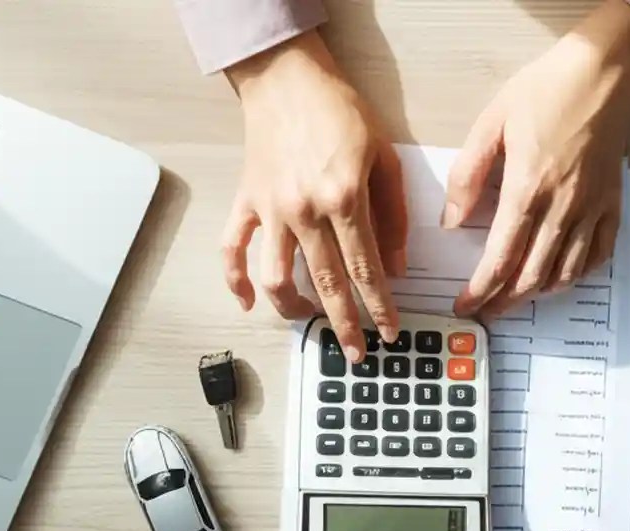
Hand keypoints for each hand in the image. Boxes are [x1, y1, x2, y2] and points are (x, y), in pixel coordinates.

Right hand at [221, 31, 407, 362]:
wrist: (286, 79)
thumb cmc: (340, 111)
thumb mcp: (383, 156)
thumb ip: (393, 214)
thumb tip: (396, 265)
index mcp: (344, 199)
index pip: (366, 269)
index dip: (379, 306)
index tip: (388, 332)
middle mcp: (305, 211)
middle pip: (326, 283)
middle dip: (344, 324)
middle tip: (356, 352)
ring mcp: (271, 210)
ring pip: (277, 277)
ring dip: (293, 308)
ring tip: (310, 320)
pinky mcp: (246, 203)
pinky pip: (233, 250)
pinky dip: (236, 281)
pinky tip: (250, 303)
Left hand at [442, 0, 629, 318]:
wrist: (601, 72)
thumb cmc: (545, 90)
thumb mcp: (490, 124)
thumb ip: (467, 176)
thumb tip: (452, 221)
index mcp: (527, 190)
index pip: (500, 260)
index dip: (479, 291)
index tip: (463, 305)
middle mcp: (562, 208)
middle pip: (531, 277)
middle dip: (503, 302)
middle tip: (483, 311)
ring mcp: (591, 209)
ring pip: (565, 273)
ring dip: (536, 294)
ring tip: (514, 298)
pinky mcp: (611, 203)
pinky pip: (598, 255)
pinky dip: (577, 275)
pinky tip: (558, 276)